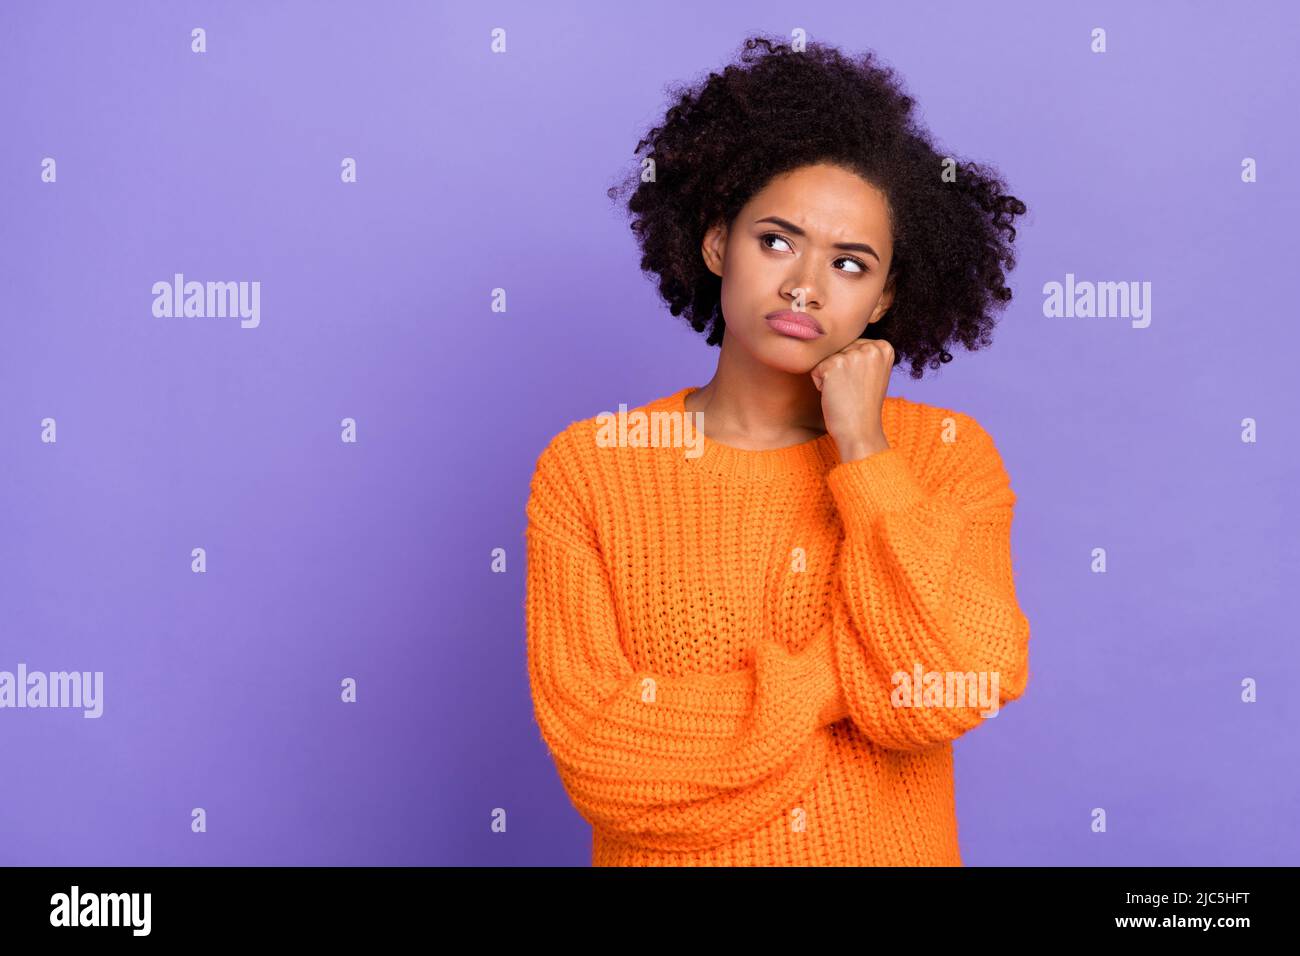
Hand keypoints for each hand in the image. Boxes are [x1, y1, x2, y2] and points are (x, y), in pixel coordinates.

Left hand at [810, 338, 892, 461]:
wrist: (860, 431)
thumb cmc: (862, 405)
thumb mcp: (873, 373)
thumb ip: (864, 353)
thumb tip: (835, 336)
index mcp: (884, 347)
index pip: (853, 345)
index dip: (852, 367)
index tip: (863, 384)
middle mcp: (871, 347)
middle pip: (839, 349)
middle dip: (840, 370)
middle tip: (853, 390)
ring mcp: (853, 355)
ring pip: (827, 358)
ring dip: (830, 377)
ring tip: (845, 392)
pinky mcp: (834, 364)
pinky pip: (815, 369)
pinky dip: (820, 385)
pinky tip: (836, 396)